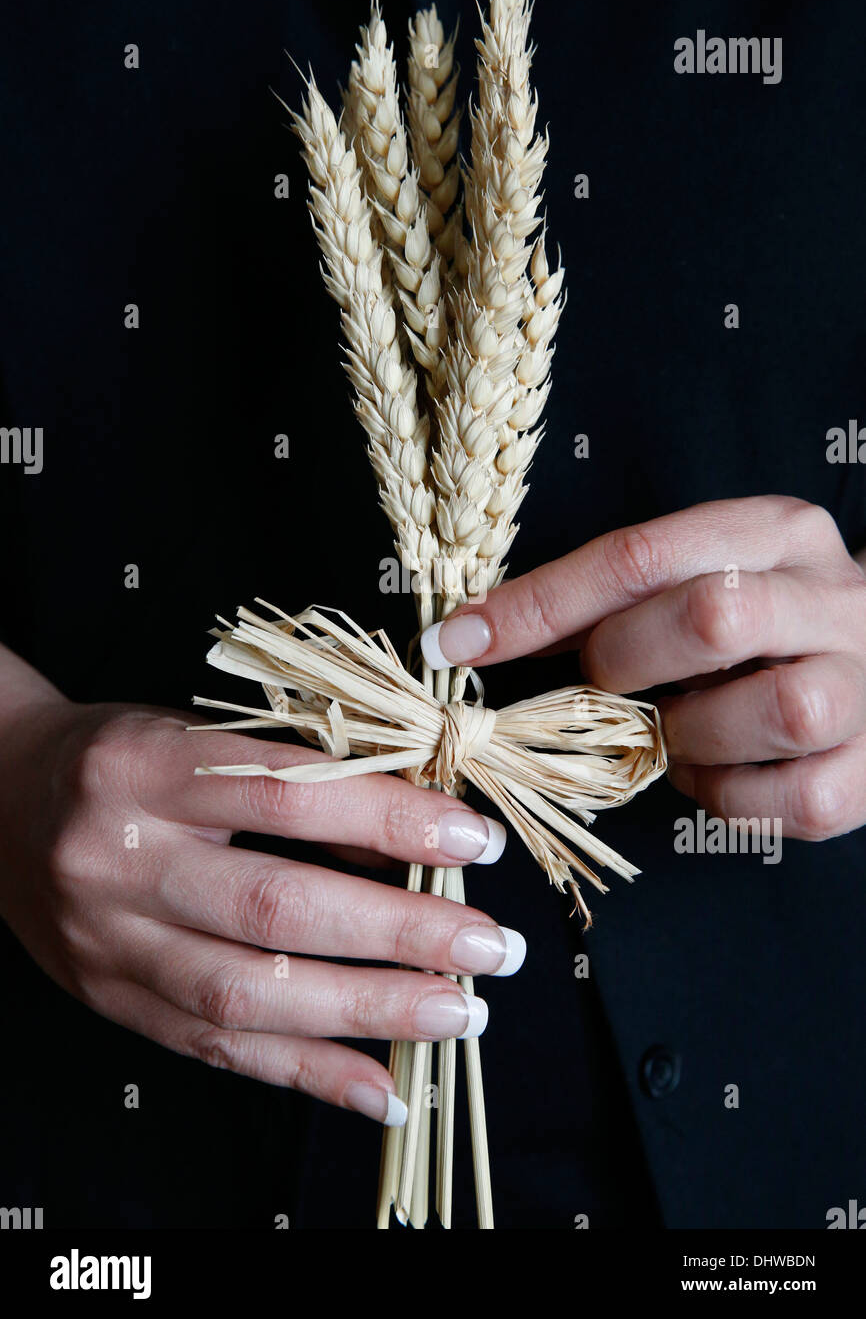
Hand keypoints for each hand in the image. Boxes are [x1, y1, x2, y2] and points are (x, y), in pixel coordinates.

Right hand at [0, 688, 522, 1124]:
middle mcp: (120, 858)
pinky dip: (309, 1077)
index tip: (473, 843)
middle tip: (489, 949)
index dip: (390, 819)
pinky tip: (382, 1088)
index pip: (287, 794)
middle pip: (275, 906)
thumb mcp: (199, 737)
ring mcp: (110, 942)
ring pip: (249, 995)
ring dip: (368, 1012)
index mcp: (145, 766)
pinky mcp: (113, 1001)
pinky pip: (217, 1053)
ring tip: (460, 1015)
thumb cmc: (121, 758)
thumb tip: (417, 838)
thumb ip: (297, 780)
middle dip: (398, 933)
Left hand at [420, 496, 865, 840]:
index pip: (641, 554)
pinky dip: (729, 799)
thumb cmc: (761, 625)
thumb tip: (481, 633)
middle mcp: (831, 597)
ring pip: (771, 709)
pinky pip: (791, 798)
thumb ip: (611, 600)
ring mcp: (864, 683)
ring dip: (690, 737)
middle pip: (714, 616)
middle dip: (626, 661)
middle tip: (602, 684)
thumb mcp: (697, 581)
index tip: (460, 641)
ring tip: (673, 733)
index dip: (539, 604)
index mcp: (774, 532)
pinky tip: (716, 773)